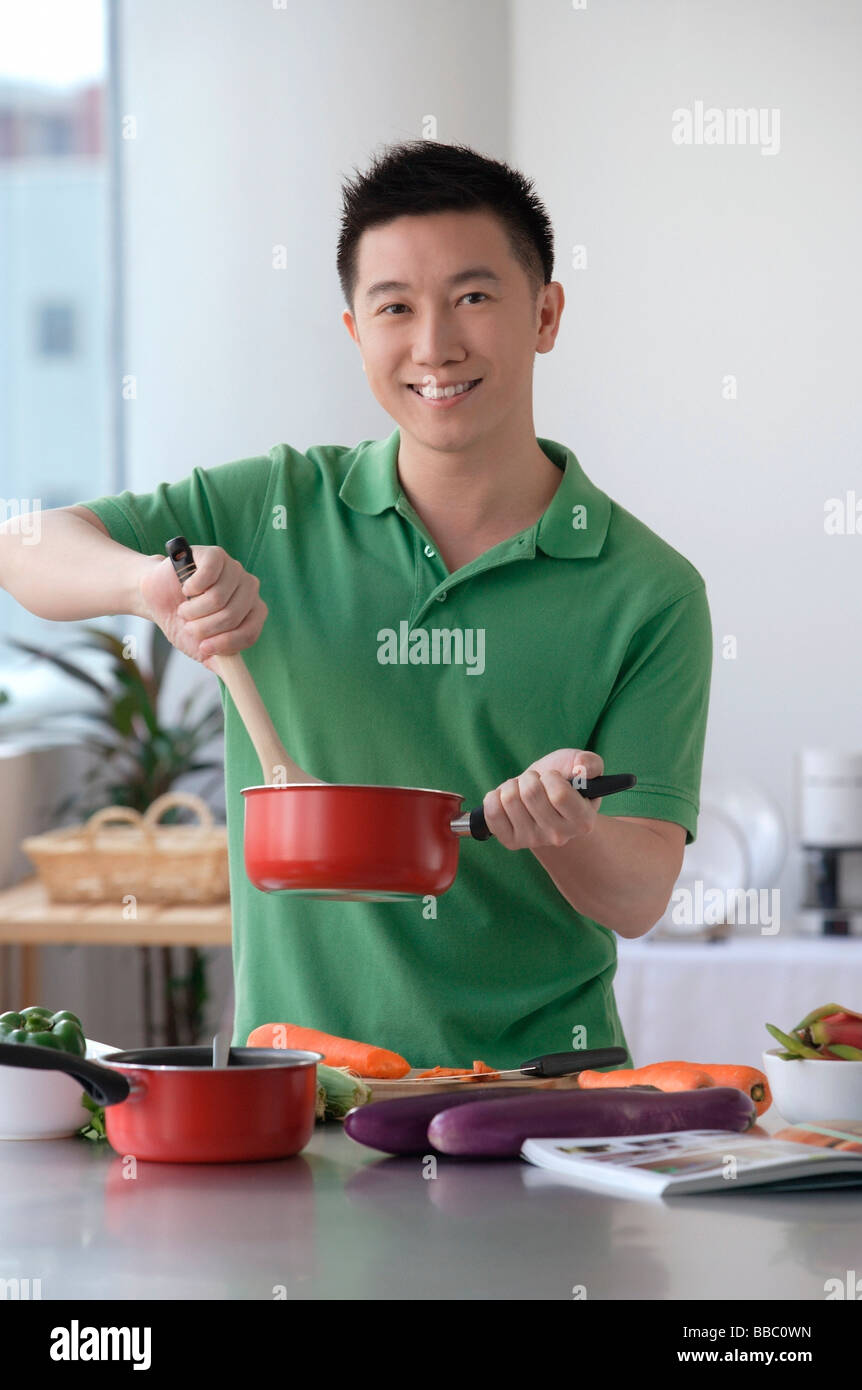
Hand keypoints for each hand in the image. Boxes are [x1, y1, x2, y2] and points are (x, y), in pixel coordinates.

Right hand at [137, 545, 267, 671]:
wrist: (157, 598)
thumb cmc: (183, 622)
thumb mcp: (201, 648)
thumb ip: (220, 662)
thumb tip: (237, 682)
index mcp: (252, 611)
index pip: (249, 633)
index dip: (225, 643)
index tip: (204, 647)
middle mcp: (249, 589)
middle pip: (232, 616)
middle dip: (203, 627)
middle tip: (190, 624)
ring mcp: (234, 569)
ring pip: (218, 598)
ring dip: (193, 610)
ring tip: (185, 608)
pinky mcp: (216, 555)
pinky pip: (208, 576)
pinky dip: (191, 588)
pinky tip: (186, 588)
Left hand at [481, 749, 604, 850]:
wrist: (544, 798)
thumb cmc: (564, 780)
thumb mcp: (582, 767)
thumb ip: (590, 763)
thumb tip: (582, 768)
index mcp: (582, 820)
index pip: (560, 795)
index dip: (551, 778)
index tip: (552, 777)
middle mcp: (559, 836)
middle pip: (531, 793)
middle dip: (530, 777)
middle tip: (535, 782)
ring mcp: (533, 841)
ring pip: (509, 799)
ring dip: (513, 785)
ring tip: (522, 790)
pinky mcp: (511, 841)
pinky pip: (492, 812)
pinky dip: (494, 797)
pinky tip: (506, 799)